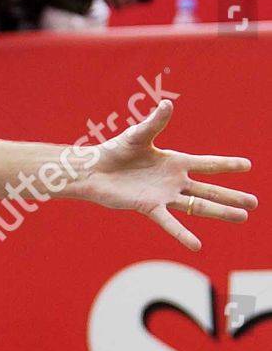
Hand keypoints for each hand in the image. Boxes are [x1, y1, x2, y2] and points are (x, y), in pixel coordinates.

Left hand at [77, 98, 255, 250]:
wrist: (95, 171)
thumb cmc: (116, 151)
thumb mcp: (138, 135)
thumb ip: (155, 123)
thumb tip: (167, 104)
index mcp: (175, 162)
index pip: (208, 164)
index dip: (227, 165)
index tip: (247, 166)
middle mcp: (174, 181)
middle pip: (210, 190)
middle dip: (232, 196)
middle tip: (254, 204)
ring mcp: (164, 196)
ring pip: (198, 206)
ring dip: (220, 212)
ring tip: (242, 218)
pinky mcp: (149, 207)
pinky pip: (170, 222)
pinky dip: (182, 234)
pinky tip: (197, 245)